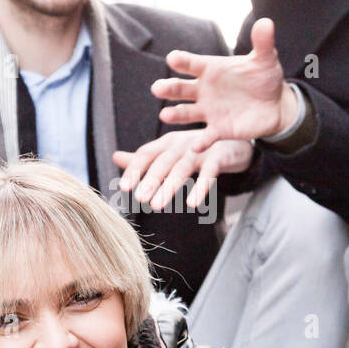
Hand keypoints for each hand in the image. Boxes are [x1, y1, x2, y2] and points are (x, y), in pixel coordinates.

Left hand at [113, 130, 252, 209]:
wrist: (233, 142)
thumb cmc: (195, 150)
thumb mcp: (169, 153)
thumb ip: (144, 158)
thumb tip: (115, 157)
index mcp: (167, 142)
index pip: (146, 154)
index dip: (135, 169)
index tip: (123, 187)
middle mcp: (181, 143)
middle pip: (163, 162)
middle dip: (150, 180)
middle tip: (140, 199)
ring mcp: (201, 149)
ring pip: (182, 168)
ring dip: (169, 186)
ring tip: (157, 205)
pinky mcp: (219, 157)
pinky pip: (209, 173)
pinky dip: (201, 188)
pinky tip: (192, 204)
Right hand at [152, 18, 297, 151]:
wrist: (275, 104)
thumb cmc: (264, 77)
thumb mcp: (265, 59)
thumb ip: (262, 42)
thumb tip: (266, 22)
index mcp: (210, 70)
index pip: (191, 64)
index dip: (182, 61)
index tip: (172, 59)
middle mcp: (203, 90)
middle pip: (180, 89)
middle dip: (169, 88)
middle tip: (157, 89)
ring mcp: (209, 111)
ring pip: (186, 112)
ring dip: (175, 114)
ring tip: (165, 115)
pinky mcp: (218, 129)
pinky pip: (206, 136)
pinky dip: (201, 142)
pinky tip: (196, 146)